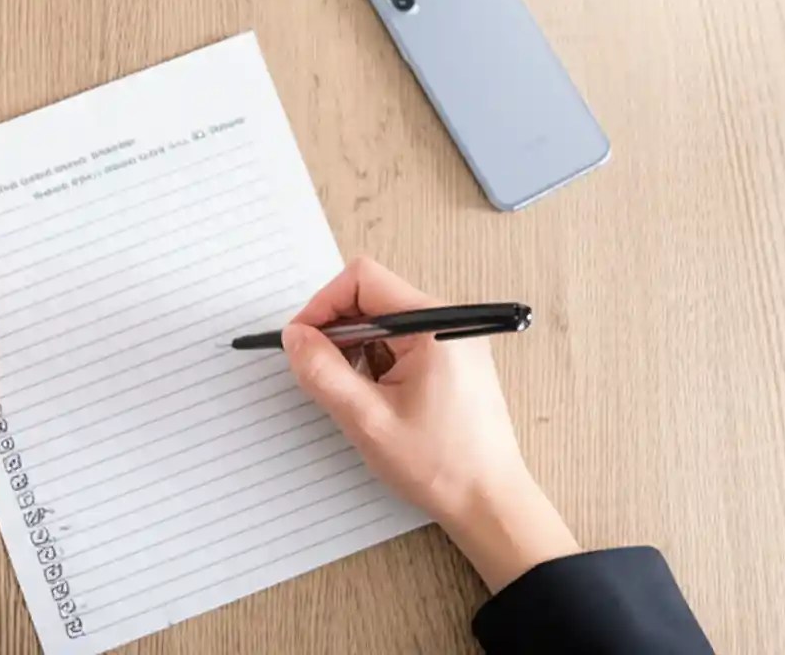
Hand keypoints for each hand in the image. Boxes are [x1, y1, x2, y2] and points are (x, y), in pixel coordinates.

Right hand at [282, 257, 578, 590]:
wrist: (489, 503)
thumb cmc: (440, 466)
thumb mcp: (367, 420)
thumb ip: (323, 372)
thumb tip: (295, 337)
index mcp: (434, 326)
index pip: (363, 280)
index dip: (322, 305)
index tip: (302, 341)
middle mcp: (448, 323)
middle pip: (372, 299)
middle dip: (338, 334)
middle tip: (324, 377)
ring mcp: (452, 341)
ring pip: (383, 324)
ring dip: (357, 353)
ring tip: (360, 399)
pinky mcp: (451, 360)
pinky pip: (400, 344)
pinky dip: (377, 365)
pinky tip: (379, 402)